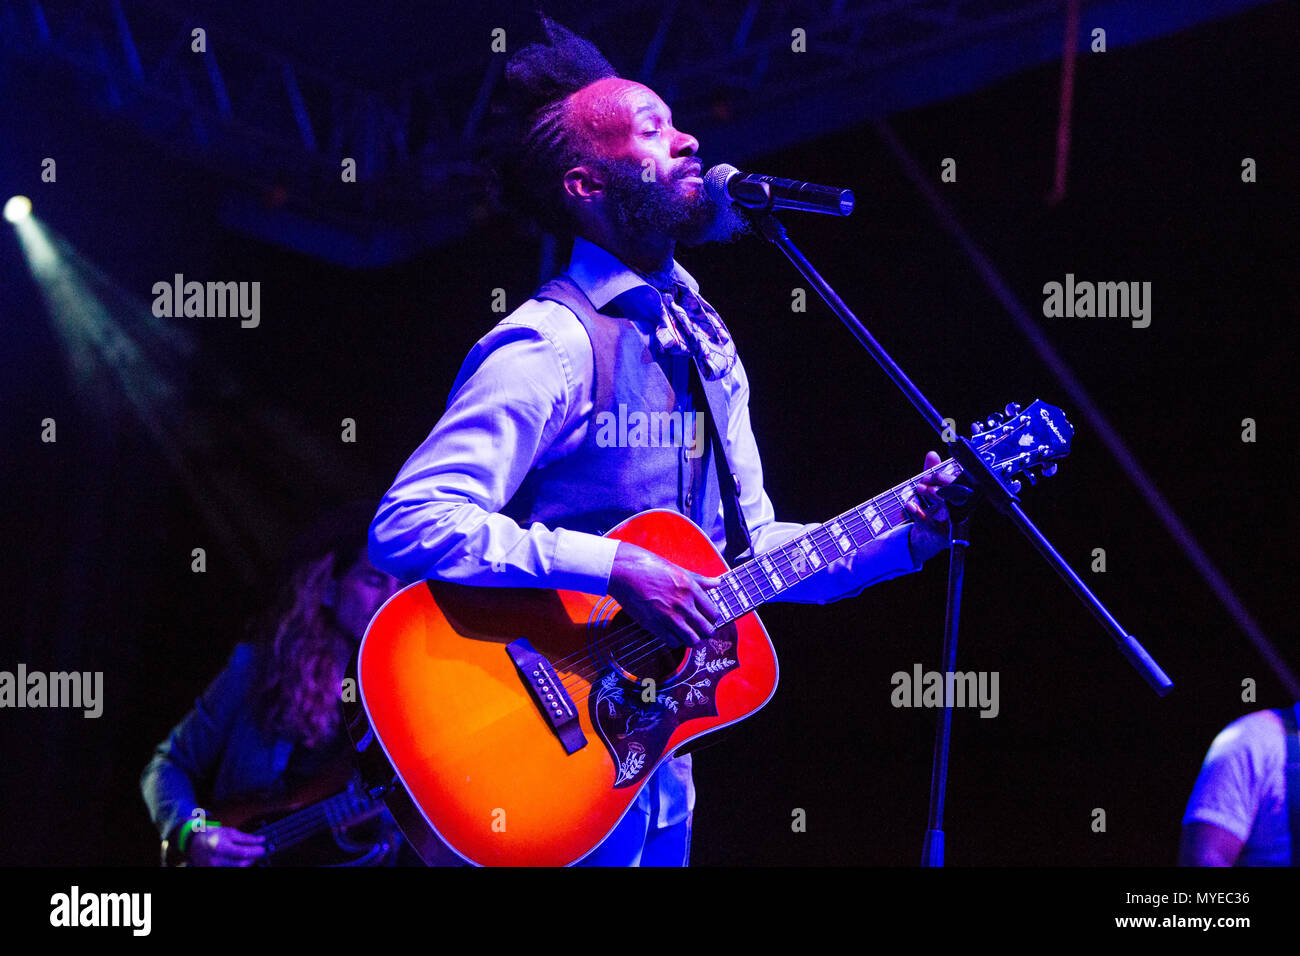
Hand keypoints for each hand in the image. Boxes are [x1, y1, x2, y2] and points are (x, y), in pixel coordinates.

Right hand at [186, 825, 265, 866]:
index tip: (262, 848)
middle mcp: (216, 860)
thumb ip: (246, 838)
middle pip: (241, 864)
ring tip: (249, 856)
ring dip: (246, 863)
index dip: (255, 852)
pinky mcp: (213, 871)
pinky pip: (229, 870)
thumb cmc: (212, 835)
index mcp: (220, 847)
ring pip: (236, 869)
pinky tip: (240, 860)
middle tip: (257, 852)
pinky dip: (238, 866)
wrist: (193, 843)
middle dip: (252, 858)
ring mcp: (214, 868)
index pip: (242, 853)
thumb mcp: (229, 832)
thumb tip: (261, 840)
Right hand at [606, 541, 722, 648]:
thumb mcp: (679, 570)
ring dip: (691, 639)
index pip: (714, 613)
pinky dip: (675, 640)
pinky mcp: (654, 625)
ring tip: (687, 633)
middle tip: (700, 630)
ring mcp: (669, 616)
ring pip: (692, 640)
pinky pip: (673, 642)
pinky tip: (671, 632)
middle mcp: (683, 604)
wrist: (625, 571)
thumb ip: (700, 580)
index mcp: (691, 589)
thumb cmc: (650, 567)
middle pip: (707, 630)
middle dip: (706, 632)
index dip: (712, 618)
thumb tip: (717, 583)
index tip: (706, 618)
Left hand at [906, 450, 956, 563]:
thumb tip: (932, 454)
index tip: (931, 474)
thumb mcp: (928, 490)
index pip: (960, 485)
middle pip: (958, 495)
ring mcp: (953, 526)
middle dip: (941, 484)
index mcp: (960, 499)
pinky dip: (920, 514)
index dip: (946, 477)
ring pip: (948, 508)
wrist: (922, 540)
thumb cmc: (930, 514)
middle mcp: (960, 512)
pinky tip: (910, 506)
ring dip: (933, 495)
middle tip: (924, 479)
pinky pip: (933, 526)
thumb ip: (930, 473)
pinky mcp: (943, 538)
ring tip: (919, 488)